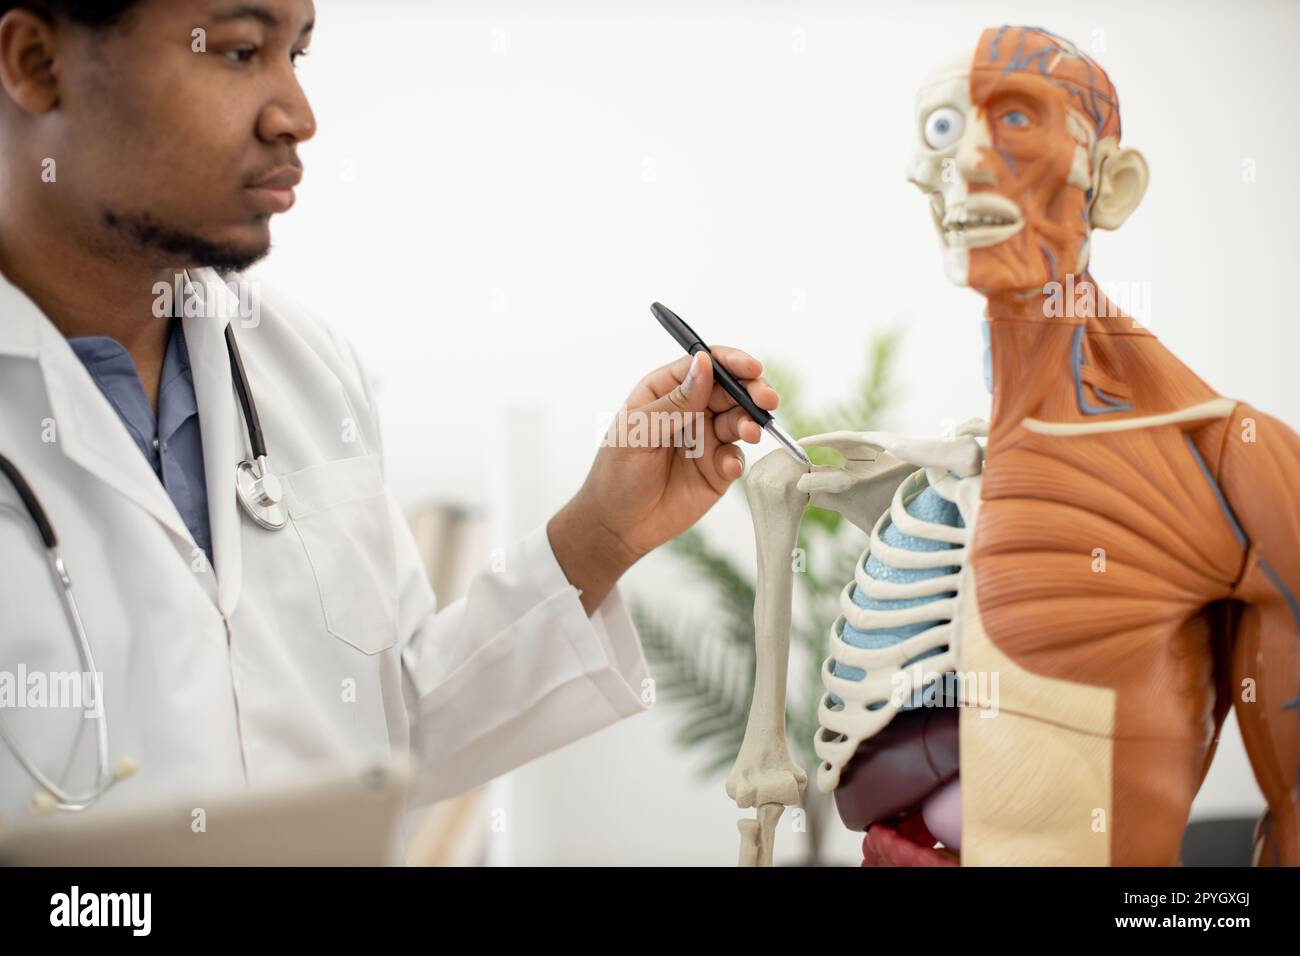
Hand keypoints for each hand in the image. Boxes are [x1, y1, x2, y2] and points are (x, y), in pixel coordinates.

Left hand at [548, 346, 778, 613]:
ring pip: (739, 420)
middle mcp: (690, 410)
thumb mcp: (639, 432)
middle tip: (766, 401)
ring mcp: (707, 439)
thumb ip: (675, 402)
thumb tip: (704, 364)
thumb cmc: (616, 475)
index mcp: (665, 391)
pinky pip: (737, 456)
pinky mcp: (717, 469)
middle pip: (730, 390)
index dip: (730, 362)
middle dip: (751, 392)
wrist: (617, 527)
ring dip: (749, 423)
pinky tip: (728, 467)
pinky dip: (738, 459)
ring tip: (749, 434)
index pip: (703, 365)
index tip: (750, 369)